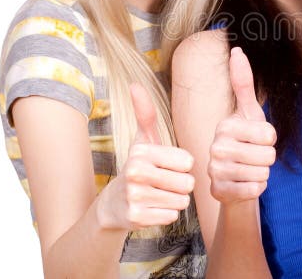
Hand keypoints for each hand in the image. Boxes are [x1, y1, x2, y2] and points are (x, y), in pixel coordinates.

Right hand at [97, 83, 194, 230]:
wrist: (113, 205)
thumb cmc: (137, 166)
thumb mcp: (142, 140)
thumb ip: (145, 113)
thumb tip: (134, 83)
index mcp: (142, 152)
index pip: (187, 161)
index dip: (182, 166)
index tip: (166, 166)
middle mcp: (136, 172)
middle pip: (187, 183)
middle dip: (181, 185)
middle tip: (164, 184)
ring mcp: (135, 196)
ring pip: (182, 201)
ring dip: (174, 200)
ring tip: (158, 195)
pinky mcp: (136, 218)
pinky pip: (172, 216)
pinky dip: (167, 214)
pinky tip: (153, 208)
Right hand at [208, 47, 276, 202]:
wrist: (232, 181)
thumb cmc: (245, 144)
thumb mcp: (248, 113)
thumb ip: (243, 83)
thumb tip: (237, 50)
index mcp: (225, 126)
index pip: (269, 134)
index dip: (270, 140)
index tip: (257, 140)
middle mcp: (216, 147)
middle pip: (268, 155)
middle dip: (267, 159)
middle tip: (253, 158)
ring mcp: (215, 171)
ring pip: (263, 173)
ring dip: (261, 173)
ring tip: (248, 170)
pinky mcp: (219, 191)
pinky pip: (255, 189)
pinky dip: (256, 188)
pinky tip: (244, 184)